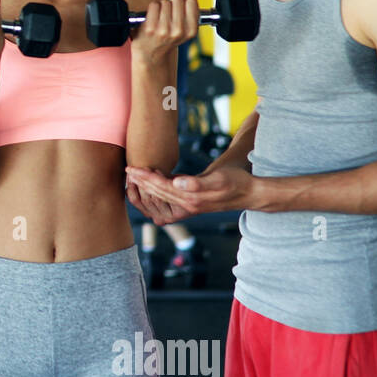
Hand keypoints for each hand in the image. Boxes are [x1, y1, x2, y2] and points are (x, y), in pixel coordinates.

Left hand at [125, 163, 259, 218]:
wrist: (248, 193)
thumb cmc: (236, 182)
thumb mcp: (218, 179)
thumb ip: (197, 182)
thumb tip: (177, 182)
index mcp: (191, 200)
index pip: (161, 188)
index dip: (145, 178)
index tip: (131, 168)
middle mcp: (187, 206)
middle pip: (157, 194)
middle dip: (141, 183)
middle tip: (127, 170)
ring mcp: (188, 208)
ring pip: (160, 199)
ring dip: (145, 189)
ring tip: (134, 177)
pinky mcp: (190, 205)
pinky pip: (167, 201)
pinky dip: (155, 193)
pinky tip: (151, 183)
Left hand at [130, 0, 198, 66]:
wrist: (151, 54)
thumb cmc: (168, 38)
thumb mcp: (186, 28)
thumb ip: (190, 10)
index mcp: (190, 31)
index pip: (191, 2)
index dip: (185, 1)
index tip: (180, 8)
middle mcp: (178, 31)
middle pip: (177, 0)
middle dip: (172, 4)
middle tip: (168, 15)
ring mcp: (164, 30)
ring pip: (165, 2)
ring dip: (161, 7)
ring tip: (160, 18)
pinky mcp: (150, 28)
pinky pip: (154, 5)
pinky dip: (152, 8)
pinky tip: (152, 18)